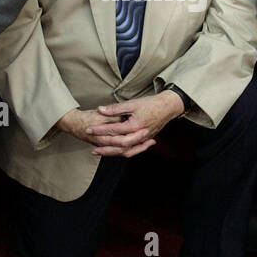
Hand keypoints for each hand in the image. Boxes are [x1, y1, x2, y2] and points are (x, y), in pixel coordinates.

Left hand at [58, 92, 184, 157]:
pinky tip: (114, 152)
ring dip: (111, 152)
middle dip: (103, 145)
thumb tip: (100, 109)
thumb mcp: (132, 104)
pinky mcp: (145, 141)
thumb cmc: (150, 104)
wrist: (167, 108)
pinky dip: (123, 152)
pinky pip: (133, 150)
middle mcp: (139, 135)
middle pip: (118, 144)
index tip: (89, 129)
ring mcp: (143, 140)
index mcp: (135, 125)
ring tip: (99, 151)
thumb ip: (115, 109)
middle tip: (91, 144)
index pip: (114, 130)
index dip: (100, 130)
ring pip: (125, 151)